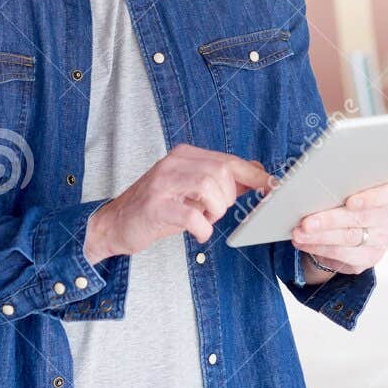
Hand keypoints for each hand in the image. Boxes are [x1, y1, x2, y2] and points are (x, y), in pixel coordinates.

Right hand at [85, 144, 270, 264]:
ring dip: (215, 210)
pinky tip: (197, 232)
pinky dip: (202, 228)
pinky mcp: (156, 206)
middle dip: (228, 197)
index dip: (254, 175)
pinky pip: (192, 215)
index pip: (228, 160)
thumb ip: (221, 181)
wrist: (114, 224)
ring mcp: (162, 183)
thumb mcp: (190, 190)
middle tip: (214, 211)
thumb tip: (258, 174)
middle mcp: (173, 163)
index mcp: (184, 155)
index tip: (272, 187)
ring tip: (203, 219)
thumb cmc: (157, 208)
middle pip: (222, 171)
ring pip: (209, 186)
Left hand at [290, 177, 387, 279]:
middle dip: (331, 220)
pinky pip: (344, 256)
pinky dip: (320, 249)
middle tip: (306, 221)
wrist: (343, 224)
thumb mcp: (340, 182)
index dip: (371, 198)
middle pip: (363, 219)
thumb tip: (301, 176)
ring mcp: (381, 240)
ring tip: (297, 233)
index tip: (349, 201)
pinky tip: (303, 243)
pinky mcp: (367, 258)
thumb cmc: (341, 196)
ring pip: (351, 239)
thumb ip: (333, 178)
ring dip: (320, 236)